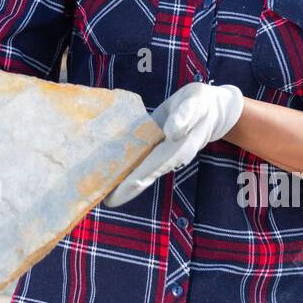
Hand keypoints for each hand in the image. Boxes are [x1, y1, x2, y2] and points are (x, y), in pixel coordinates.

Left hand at [104, 82, 243, 206]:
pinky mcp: (153, 147)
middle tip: (91, 196)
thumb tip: (172, 132)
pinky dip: (120, 163)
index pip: (147, 172)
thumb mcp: (197, 104)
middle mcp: (164, 159)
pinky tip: (102, 164)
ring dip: (116, 178)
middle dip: (116, 188)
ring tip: (92, 185)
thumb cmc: (202, 105)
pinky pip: (136, 158)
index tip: (109, 198)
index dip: (128, 186)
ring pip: (135, 170)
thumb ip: (185, 116)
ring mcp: (158, 155)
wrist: (211, 110)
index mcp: (174, 152)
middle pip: (138, 178)